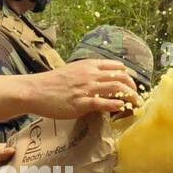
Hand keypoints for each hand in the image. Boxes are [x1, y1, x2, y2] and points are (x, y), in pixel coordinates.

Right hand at [24, 60, 139, 118]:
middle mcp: (90, 74)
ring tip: (135, 104)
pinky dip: (115, 104)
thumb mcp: (73, 72)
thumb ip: (88, 75)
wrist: (35, 90)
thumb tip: (101, 82)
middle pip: (121, 77)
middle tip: (137, 98)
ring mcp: (86, 89)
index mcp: (89, 65)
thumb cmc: (52, 83)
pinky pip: (103, 102)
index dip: (128, 76)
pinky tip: (121, 108)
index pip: (117, 67)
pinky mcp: (81, 103)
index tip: (131, 86)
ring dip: (129, 97)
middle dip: (133, 88)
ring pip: (116, 88)